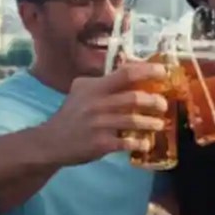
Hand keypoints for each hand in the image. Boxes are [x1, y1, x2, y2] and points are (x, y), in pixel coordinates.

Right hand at [41, 61, 167, 165]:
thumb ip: (103, 81)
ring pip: (133, 121)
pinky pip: (126, 142)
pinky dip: (139, 143)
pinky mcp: (100, 143)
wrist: (51, 141)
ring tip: (160, 124)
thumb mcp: (82, 90)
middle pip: (134, 98)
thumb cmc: (72, 113)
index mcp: (95, 88)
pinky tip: (146, 144)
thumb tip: (131, 70)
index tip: (163, 72)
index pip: (126, 73)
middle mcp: (98, 103)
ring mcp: (99, 124)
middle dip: (154, 101)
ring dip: (151, 123)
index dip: (147, 71)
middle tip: (163, 104)